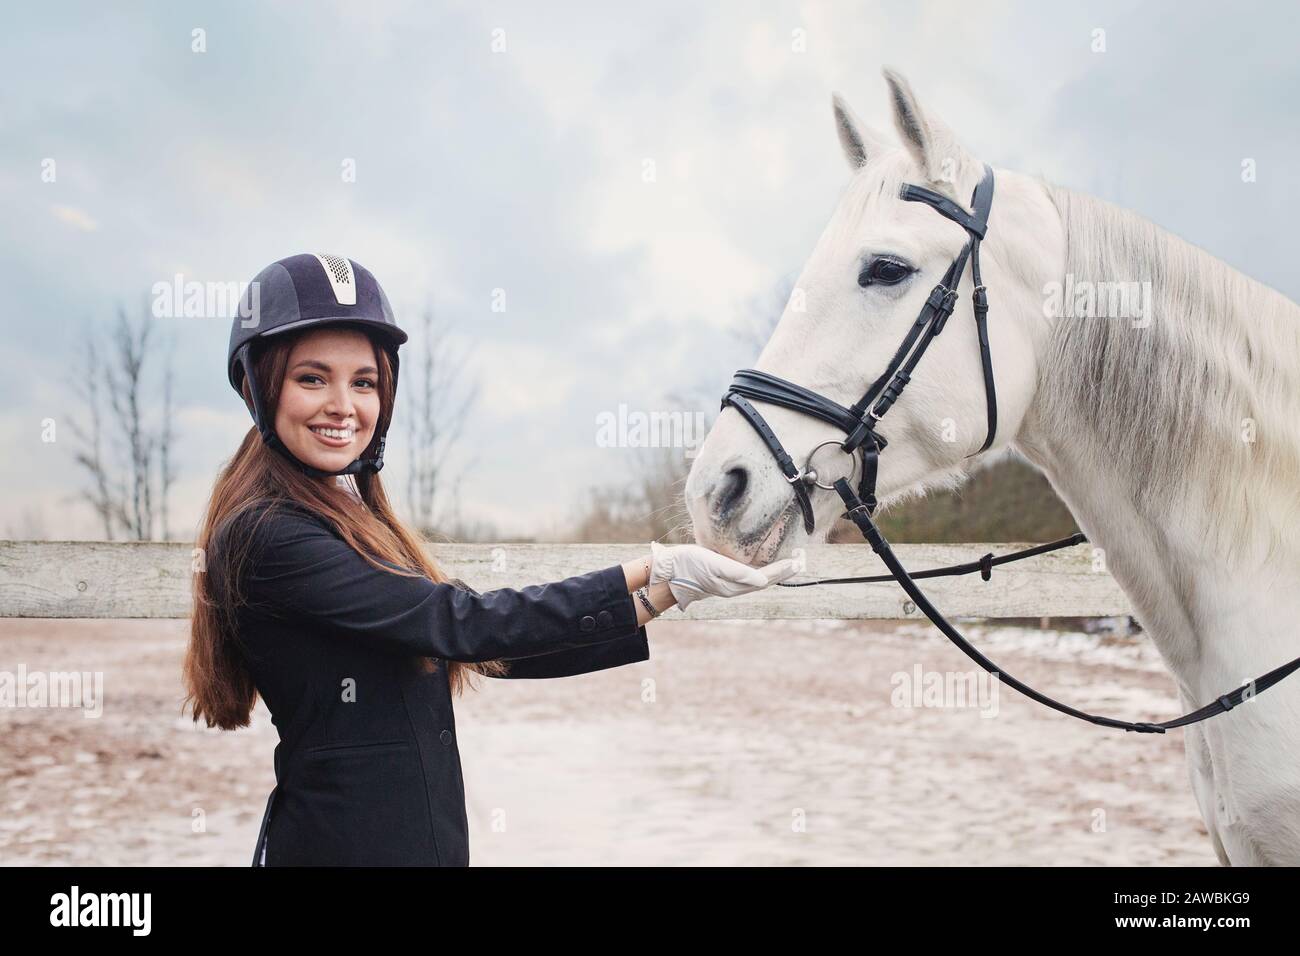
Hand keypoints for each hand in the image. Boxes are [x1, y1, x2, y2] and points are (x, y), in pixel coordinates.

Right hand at [648, 541, 797, 610]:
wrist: (666, 572)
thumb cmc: (688, 565)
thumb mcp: (712, 564)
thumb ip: (737, 572)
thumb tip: (763, 581)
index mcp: (734, 586)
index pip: (765, 578)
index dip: (782, 570)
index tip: (798, 561)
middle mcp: (734, 588)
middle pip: (766, 581)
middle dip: (784, 572)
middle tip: (801, 560)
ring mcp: (729, 585)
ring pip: (760, 580)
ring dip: (776, 572)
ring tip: (791, 562)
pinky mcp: (723, 579)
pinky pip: (750, 577)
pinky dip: (763, 570)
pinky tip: (765, 565)